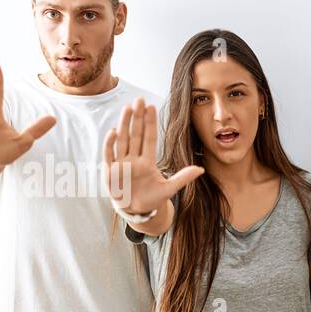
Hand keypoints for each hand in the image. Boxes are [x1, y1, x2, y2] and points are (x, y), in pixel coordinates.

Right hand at [105, 98, 203, 214]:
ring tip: (128, 109)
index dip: (150, 123)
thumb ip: (183, 178)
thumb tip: (201, 169)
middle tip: (140, 100)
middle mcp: (134, 159)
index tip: (152, 107)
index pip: (149, 138)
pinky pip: (110, 155)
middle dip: (137, 117)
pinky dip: (110, 144)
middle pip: (135, 134)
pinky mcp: (111, 172)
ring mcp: (121, 164)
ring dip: (124, 125)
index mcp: (147, 161)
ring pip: (123, 140)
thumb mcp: (169, 188)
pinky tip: (113, 131)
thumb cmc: (152, 198)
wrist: (137, 211)